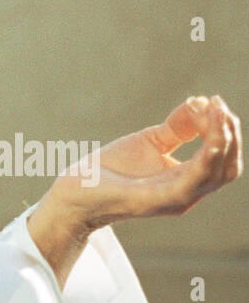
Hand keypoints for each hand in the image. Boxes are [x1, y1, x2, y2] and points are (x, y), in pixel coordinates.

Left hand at [47, 94, 241, 232]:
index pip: (222, 158)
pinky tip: (210, 138)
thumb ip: (178, 126)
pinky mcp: (157, 200)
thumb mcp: (150, 141)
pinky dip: (207, 159)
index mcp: (185, 182)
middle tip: (219, 105)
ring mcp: (173, 200)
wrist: (73, 192)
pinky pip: (193, 182)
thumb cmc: (109, 170)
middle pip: (228, 166)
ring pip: (218, 173)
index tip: (214, 101)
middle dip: (230, 133)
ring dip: (223, 140)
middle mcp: (186, 195)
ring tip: (217, 113)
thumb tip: (202, 103)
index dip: (225, 129)